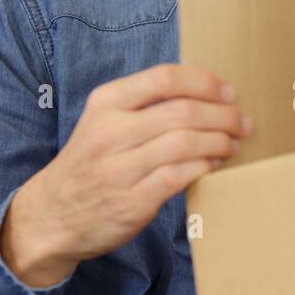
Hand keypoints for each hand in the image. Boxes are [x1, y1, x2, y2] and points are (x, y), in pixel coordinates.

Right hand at [0, 64, 250, 286]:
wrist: (53, 215)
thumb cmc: (89, 163)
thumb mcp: (102, 121)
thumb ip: (143, 105)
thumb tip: (204, 93)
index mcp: (105, 103)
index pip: (164, 78)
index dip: (204, 82)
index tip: (228, 91)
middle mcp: (110, 132)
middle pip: (182, 111)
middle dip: (222, 115)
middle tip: (242, 122)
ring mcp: (120, 168)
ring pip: (185, 143)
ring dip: (219, 141)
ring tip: (232, 144)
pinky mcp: (132, 201)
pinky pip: (180, 176)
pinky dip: (204, 167)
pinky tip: (214, 164)